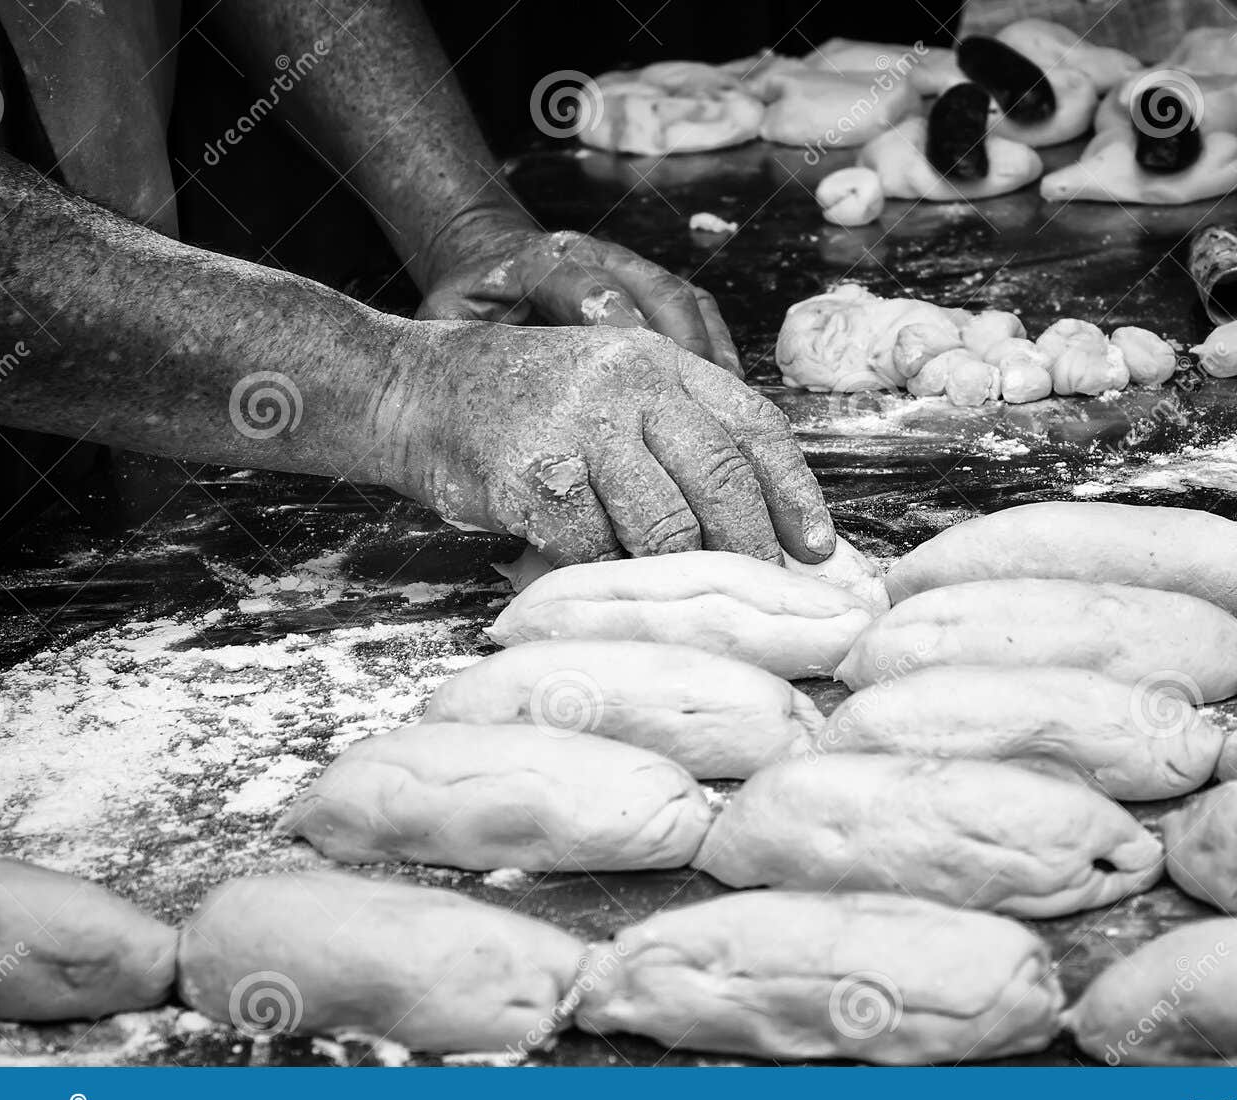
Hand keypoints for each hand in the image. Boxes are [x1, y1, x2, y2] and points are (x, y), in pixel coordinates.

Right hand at [373, 322, 832, 565]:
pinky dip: (602, 577)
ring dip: (676, 572)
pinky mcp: (534, 475)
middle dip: (751, 547)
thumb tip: (752, 525)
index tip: (821, 548)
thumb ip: (670, 435)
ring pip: (664, 525)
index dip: (796, 492)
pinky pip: (595, 550)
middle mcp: (629, 385)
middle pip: (722, 478)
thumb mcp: (607, 387)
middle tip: (762, 594)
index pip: (753, 425)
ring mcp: (581, 427)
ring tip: (678, 598)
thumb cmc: (521, 406)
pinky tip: (595, 581)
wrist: (415, 393)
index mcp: (660, 362)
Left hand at [417, 213, 741, 375]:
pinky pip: (702, 313)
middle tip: (693, 405)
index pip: (588, 286)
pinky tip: (726, 399)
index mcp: (541, 260)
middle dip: (682, 346)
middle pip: (656, 289)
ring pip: (687, 301)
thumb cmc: (470, 303)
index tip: (640, 370)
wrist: (489, 261)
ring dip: (708, 355)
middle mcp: (598, 256)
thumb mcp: (446, 319)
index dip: (617, 325)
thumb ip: (458, 350)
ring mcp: (634, 269)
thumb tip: (473, 407)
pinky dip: (719, 353)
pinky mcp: (657, 287)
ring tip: (720, 412)